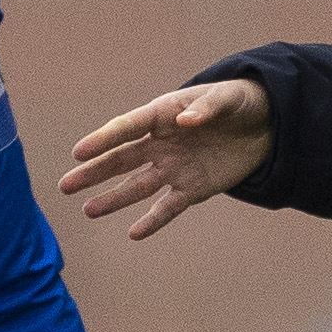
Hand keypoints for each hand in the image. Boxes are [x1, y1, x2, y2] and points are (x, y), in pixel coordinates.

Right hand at [59, 79, 271, 236]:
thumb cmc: (238, 102)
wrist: (266, 124)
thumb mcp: (227, 97)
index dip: (102, 140)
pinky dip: (153, 220)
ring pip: (138, 186)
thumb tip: (186, 121)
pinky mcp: (193, 189)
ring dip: (114, 199)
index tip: (78, 152)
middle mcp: (161, 144)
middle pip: (122, 160)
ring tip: (88, 210)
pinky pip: (169, 207)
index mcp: (162, 115)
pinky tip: (134, 233)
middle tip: (65, 185)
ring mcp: (174, 168)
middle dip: (94, 173)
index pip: (126, 128)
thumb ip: (207, 108)